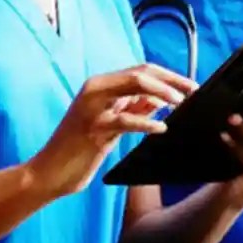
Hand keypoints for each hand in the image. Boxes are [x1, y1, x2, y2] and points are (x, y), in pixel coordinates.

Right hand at [28, 64, 195, 197]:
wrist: (49, 172)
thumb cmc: (79, 149)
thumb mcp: (110, 124)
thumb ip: (132, 108)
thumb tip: (162, 98)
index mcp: (99, 85)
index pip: (141, 69)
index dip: (168, 76)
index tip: (190, 86)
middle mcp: (95, 89)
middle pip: (141, 73)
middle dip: (171, 81)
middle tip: (193, 92)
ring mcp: (92, 107)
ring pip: (135, 85)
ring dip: (164, 93)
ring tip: (181, 105)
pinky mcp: (93, 128)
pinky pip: (126, 119)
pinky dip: (147, 122)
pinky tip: (161, 128)